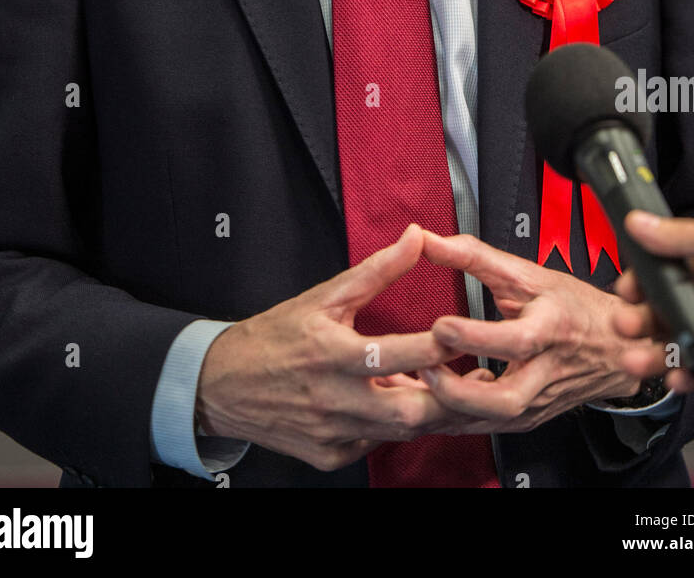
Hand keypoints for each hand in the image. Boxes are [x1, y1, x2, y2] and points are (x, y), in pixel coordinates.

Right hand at [194, 224, 494, 470]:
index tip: (461, 334)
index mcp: (330, 353)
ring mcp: (330, 433)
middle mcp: (332, 399)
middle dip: (446, 396)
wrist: (222, 383)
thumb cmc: (274, 335)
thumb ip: (376, 270)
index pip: (397, 353)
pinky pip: (373, 446)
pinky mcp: (327, 456)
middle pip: (407, 411)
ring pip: (397, 432)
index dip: (437, 346)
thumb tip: (416, 238)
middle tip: (472, 375)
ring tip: (444, 386)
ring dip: (426, 411)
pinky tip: (395, 404)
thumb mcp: (323, 296)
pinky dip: (390, 427)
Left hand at [414, 231, 646, 432]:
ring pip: (495, 421)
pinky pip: (491, 426)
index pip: (516, 340)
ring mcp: (541, 401)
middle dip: (459, 393)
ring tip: (419, 387)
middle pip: (507, 400)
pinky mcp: (532, 417)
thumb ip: (474, 256)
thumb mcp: (527, 272)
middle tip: (423, 369)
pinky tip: (435, 401)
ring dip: (452, 410)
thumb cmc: (573, 306)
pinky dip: (459, 419)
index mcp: (552, 328)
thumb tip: (428, 240)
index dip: (477, 336)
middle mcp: (548, 371)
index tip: (441, 326)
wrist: (620, 347)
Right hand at [613, 209, 693, 390]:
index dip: (643, 286)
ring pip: (693, 343)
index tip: (623, 294)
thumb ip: (686, 238)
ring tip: (641, 360)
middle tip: (624, 329)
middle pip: (676, 313)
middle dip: (646, 323)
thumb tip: (640, 224)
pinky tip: (682, 377)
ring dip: (665, 354)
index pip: (668, 274)